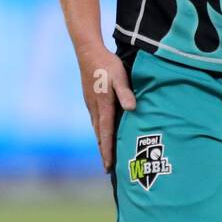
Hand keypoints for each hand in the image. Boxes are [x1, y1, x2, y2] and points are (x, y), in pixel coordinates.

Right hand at [75, 44, 136, 173]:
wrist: (88, 52)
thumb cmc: (107, 64)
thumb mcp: (120, 76)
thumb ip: (126, 92)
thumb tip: (132, 109)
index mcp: (104, 105)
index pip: (106, 133)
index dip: (108, 150)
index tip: (108, 166)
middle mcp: (95, 108)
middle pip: (99, 136)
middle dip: (103, 152)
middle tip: (107, 169)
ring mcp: (91, 104)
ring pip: (97, 129)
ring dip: (101, 143)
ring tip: (106, 155)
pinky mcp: (91, 100)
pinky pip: (95, 120)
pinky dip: (99, 131)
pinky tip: (102, 133)